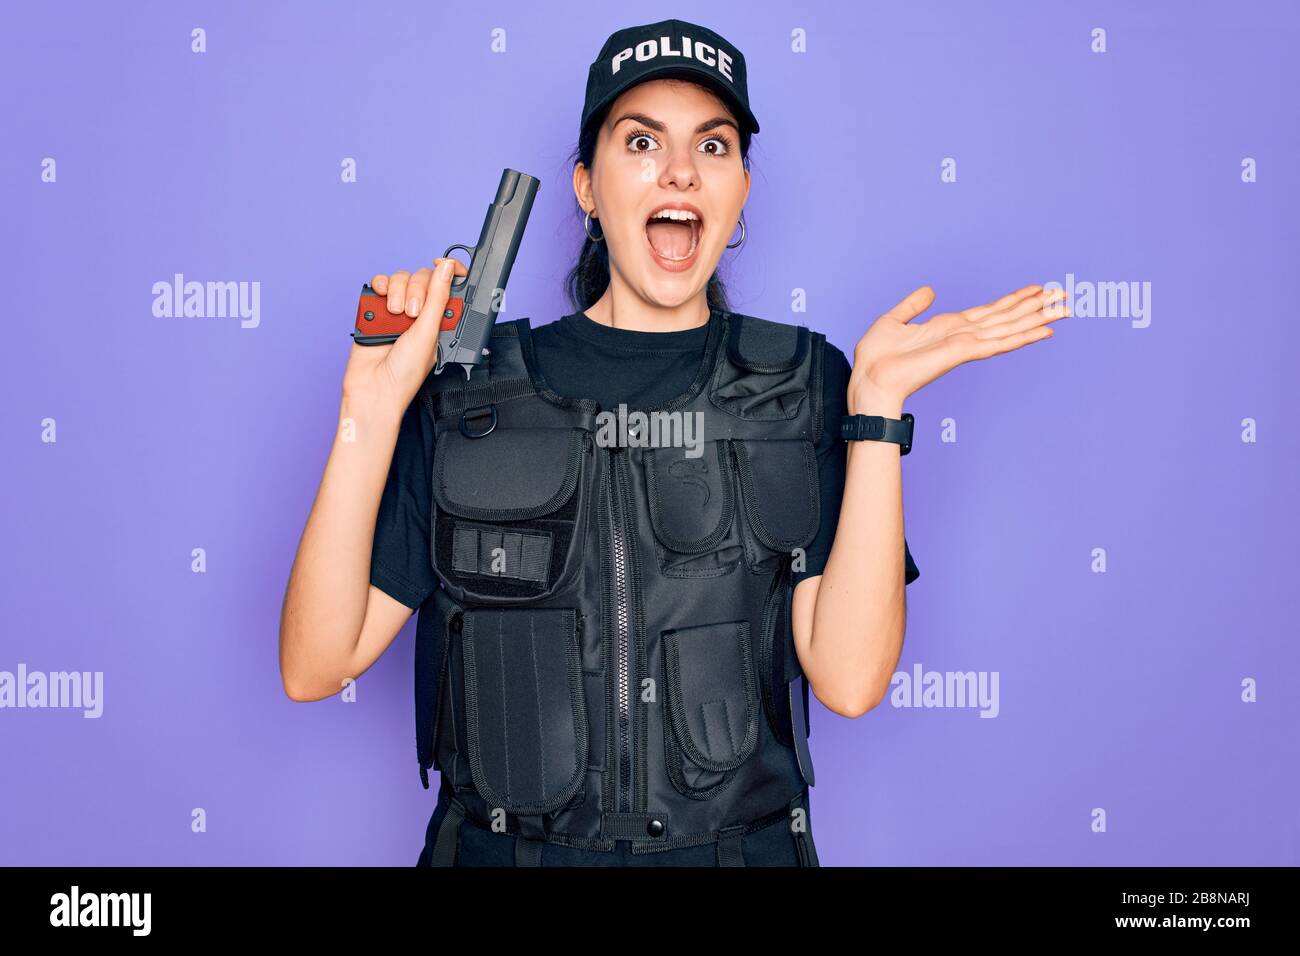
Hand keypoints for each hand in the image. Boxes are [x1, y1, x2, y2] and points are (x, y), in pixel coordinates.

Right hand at [341, 256, 468, 413]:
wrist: (373, 386)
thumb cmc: (406, 372)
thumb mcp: (429, 332)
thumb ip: (438, 297)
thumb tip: (447, 268)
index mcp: (441, 319)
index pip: (449, 286)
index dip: (449, 272)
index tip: (445, 265)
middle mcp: (421, 313)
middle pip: (423, 277)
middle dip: (417, 290)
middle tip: (413, 313)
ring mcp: (397, 309)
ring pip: (401, 278)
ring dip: (398, 291)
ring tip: (396, 314)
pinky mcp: (376, 309)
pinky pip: (380, 283)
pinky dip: (380, 287)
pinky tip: (382, 301)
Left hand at [848, 284, 1068, 412]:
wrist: (868, 379)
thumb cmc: (876, 357)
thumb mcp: (893, 321)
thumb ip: (913, 305)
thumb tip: (930, 290)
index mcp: (948, 328)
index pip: (989, 311)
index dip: (1014, 300)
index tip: (1037, 289)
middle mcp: (962, 336)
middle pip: (1007, 318)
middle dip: (1035, 307)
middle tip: (1065, 295)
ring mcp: (965, 345)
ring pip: (1010, 328)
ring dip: (1038, 318)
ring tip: (1065, 309)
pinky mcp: (962, 353)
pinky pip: (998, 342)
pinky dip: (1022, 336)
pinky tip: (1044, 331)